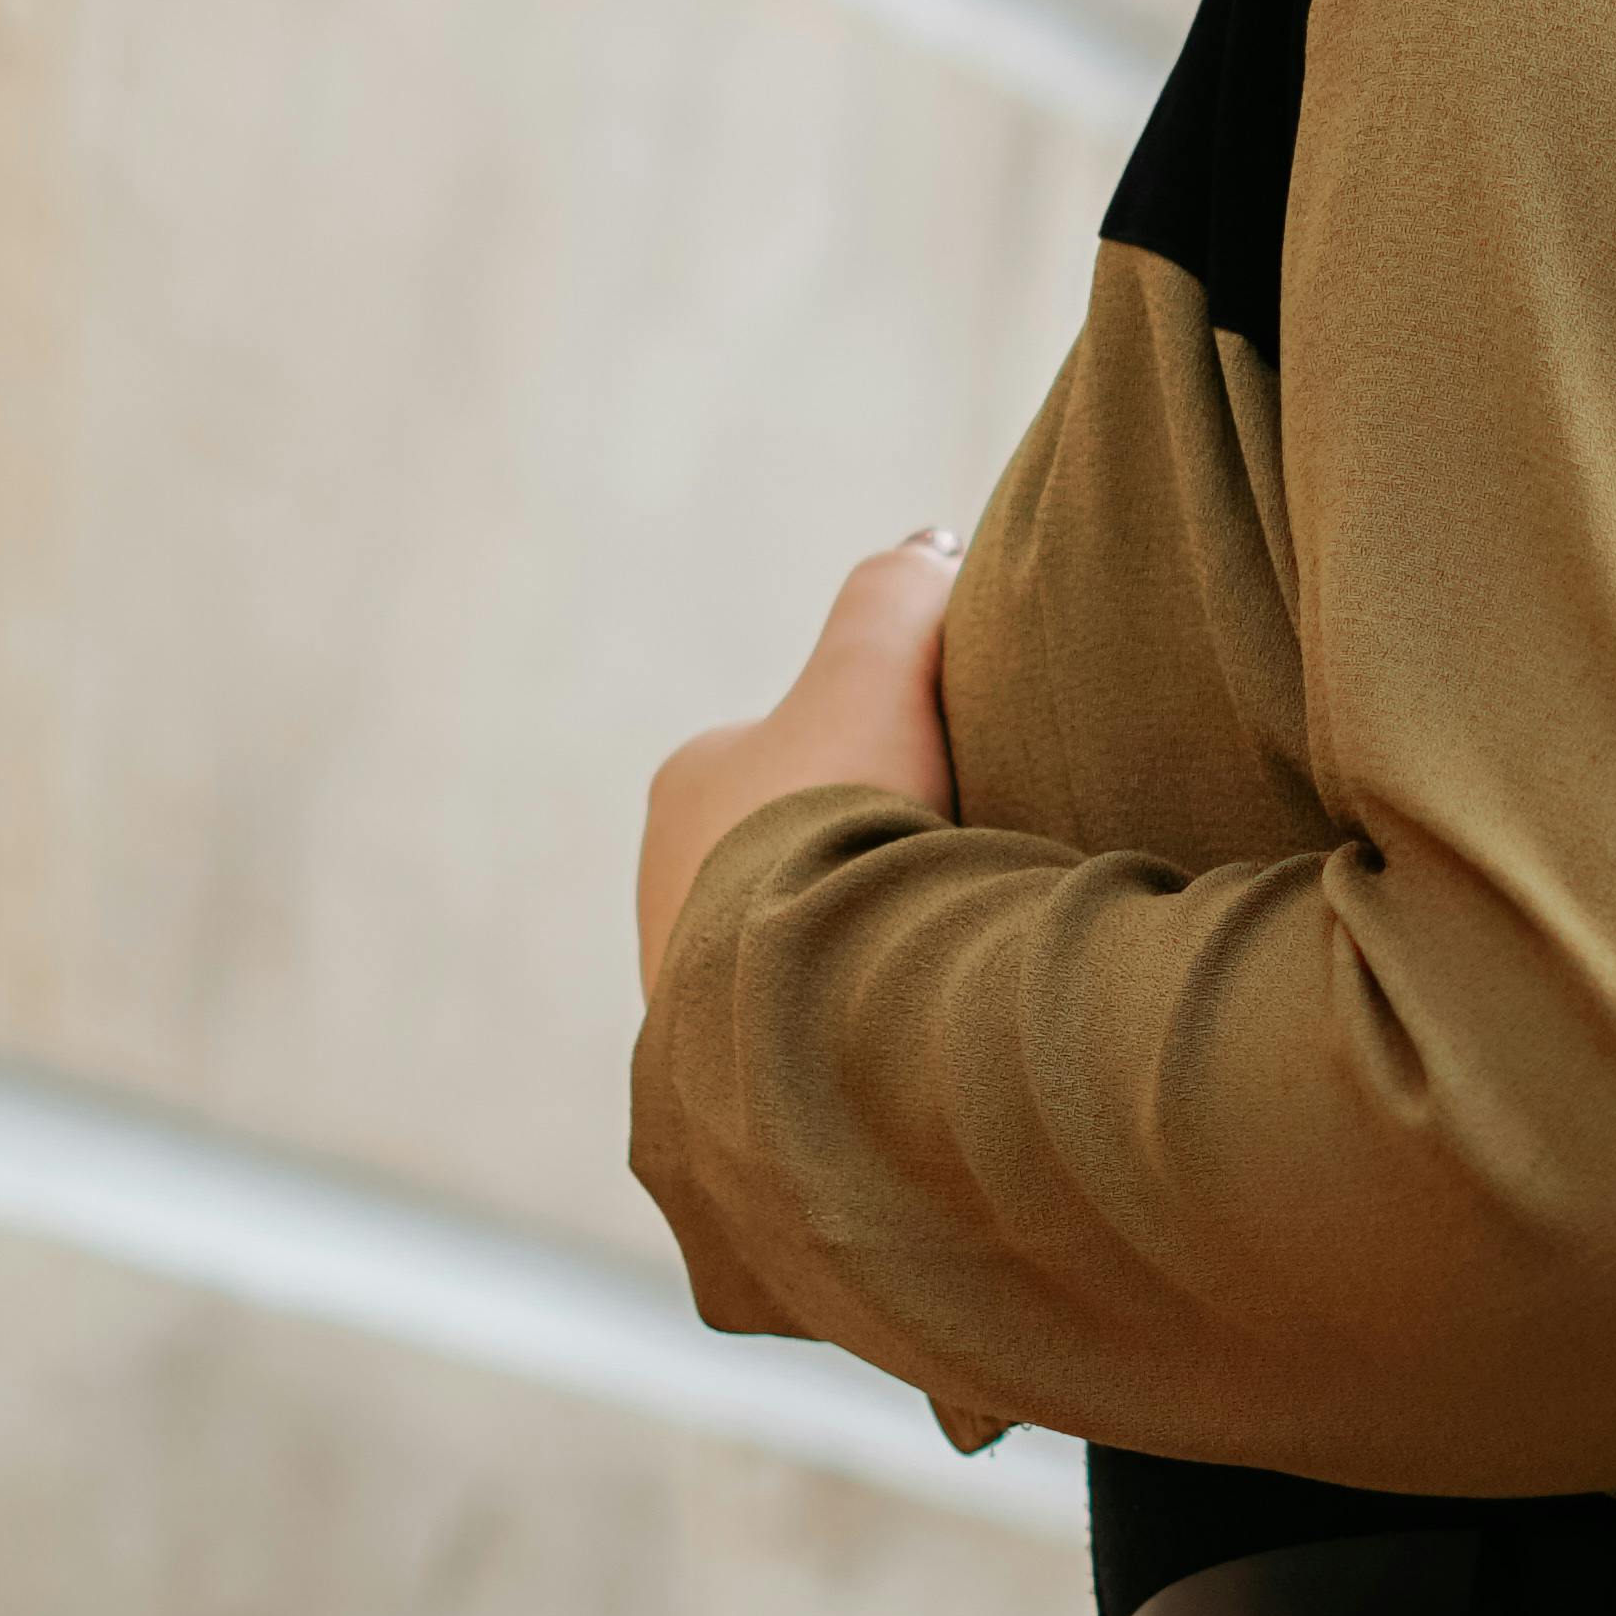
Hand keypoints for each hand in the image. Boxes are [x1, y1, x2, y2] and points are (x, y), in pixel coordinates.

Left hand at [638, 533, 963, 998]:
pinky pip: (801, 1023)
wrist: (800, 1000)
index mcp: (691, 781)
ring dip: (859, 939)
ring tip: (936, 949)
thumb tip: (926, 547)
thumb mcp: (877, 675)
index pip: (801, 745)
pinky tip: (903, 1020)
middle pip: (797, 844)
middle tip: (950, 868)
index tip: (949, 775)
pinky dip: (849, 1015)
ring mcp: (687, 980)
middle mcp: (665, 880)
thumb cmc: (830, 826)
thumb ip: (898, 600)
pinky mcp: (718, 1069)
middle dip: (864, 853)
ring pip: (800, 938)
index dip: (886, 749)